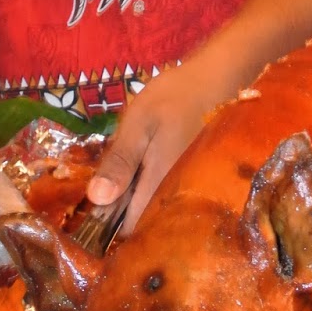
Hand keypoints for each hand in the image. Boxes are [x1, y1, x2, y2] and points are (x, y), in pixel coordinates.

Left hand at [87, 62, 225, 233]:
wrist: (215, 82)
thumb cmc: (173, 99)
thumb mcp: (137, 124)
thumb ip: (119, 161)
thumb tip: (96, 199)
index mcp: (162, 186)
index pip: (131, 228)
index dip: (109, 222)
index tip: (96, 206)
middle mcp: (181, 197)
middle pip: (148, 227)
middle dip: (127, 214)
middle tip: (115, 184)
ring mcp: (194, 193)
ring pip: (160, 215)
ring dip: (142, 204)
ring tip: (132, 177)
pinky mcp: (199, 184)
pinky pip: (173, 202)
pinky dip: (158, 194)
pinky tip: (150, 173)